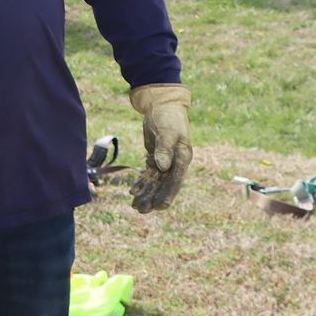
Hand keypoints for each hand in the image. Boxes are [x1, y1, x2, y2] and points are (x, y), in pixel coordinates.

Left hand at [128, 83, 191, 212]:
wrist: (162, 105)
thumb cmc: (167, 117)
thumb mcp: (166, 131)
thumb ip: (164, 149)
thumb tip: (162, 167)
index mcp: (182, 157)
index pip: (175, 180)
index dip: (167, 195)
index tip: (160, 207)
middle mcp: (175, 162)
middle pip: (164, 185)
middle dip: (152, 198)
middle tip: (141, 210)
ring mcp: (165, 160)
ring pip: (155, 182)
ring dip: (145, 193)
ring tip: (134, 206)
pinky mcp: (155, 157)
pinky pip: (149, 173)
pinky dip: (141, 182)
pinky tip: (133, 191)